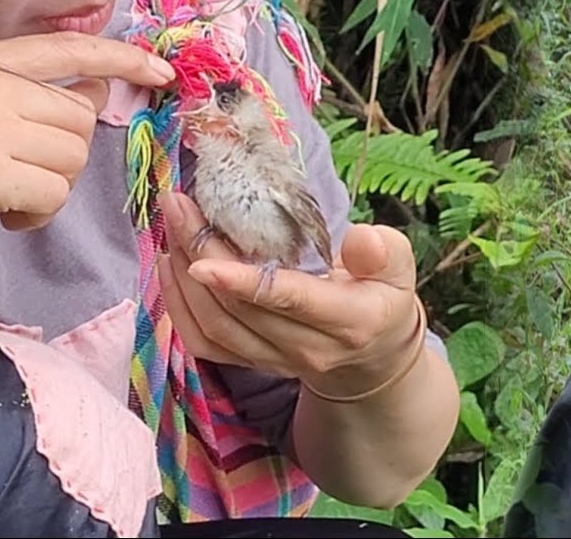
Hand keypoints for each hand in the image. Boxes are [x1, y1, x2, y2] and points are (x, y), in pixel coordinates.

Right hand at [0, 32, 176, 268]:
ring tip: (6, 195)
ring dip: (51, 187)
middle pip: (81, 119)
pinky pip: (54, 194)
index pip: (69, 49)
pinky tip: (2, 215)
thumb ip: (27, 93)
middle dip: (65, 155)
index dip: (122, 59)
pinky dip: (37, 216)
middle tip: (22, 173)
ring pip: (73, 158)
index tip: (161, 70)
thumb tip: (97, 88)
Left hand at [159, 193, 422, 396]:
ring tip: (174, 227)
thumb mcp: (399, 267)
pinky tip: (170, 267)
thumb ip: (385, 251)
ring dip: (183, 280)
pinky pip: (205, 344)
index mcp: (348, 320)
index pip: (289, 300)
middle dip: (201, 255)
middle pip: (240, 309)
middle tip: (180, 208)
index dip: (243, 282)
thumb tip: (360, 238)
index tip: (201, 259)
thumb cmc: (383, 296)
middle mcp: (308, 349)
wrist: (374, 355)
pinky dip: (179, 307)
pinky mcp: (252, 364)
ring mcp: (276, 361)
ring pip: (215, 328)